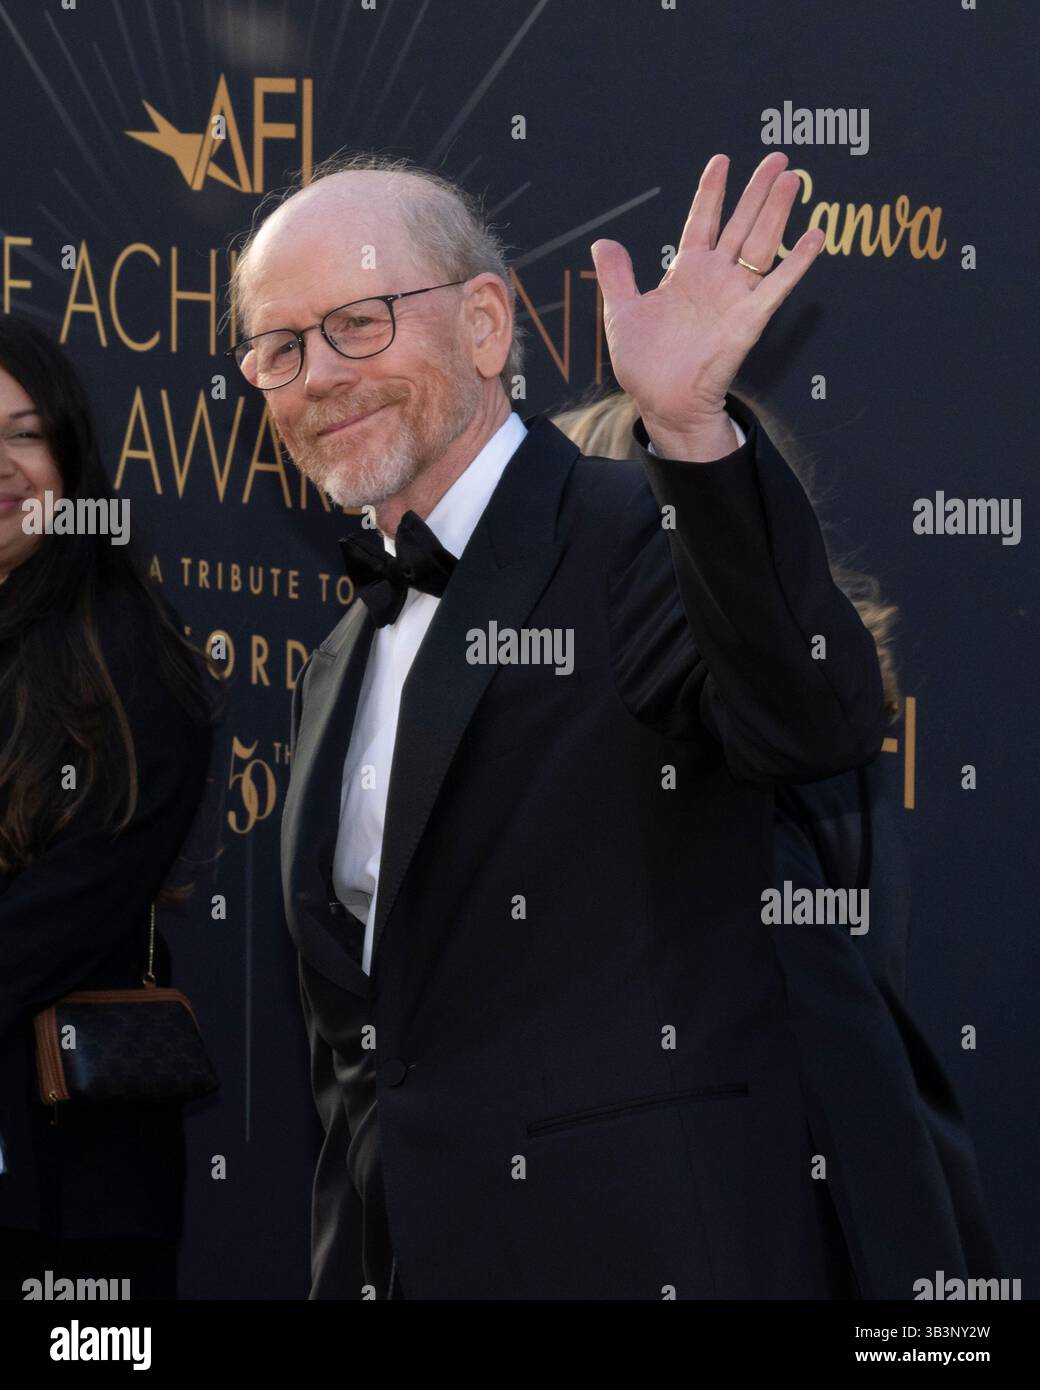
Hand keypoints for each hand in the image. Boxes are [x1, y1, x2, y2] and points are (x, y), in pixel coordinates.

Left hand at [590, 152, 824, 451]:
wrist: (662, 402)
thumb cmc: (644, 365)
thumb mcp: (622, 313)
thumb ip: (617, 276)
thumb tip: (603, 242)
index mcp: (685, 273)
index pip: (702, 221)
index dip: (712, 192)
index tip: (721, 161)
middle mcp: (714, 279)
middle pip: (741, 223)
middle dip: (757, 190)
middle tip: (777, 158)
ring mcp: (734, 297)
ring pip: (761, 243)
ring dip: (776, 211)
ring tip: (791, 178)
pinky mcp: (749, 319)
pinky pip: (777, 286)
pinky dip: (797, 261)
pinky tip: (815, 235)